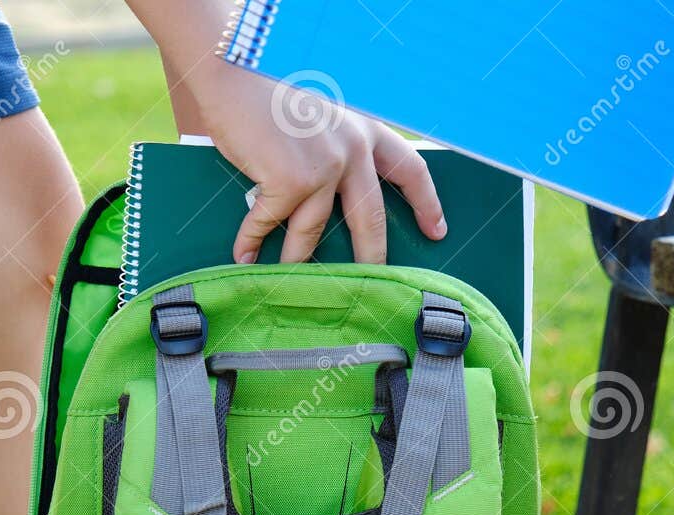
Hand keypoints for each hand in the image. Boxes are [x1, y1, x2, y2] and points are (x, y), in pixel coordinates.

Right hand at [190, 65, 446, 263]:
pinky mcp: (290, 182)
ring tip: (292, 278)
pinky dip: (251, 242)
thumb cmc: (271, 90)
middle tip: (372, 283)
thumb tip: (330, 196)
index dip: (426, 203)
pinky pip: (270, 223)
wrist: (236, 72)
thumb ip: (334, 147)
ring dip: (298, 258)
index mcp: (365, 130)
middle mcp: (352, 150)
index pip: (410, 169)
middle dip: (371, 256)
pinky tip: (244, 257)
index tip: (436, 231)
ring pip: (314, 231)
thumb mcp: (321, 115)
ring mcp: (324, 168)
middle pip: (370, 219)